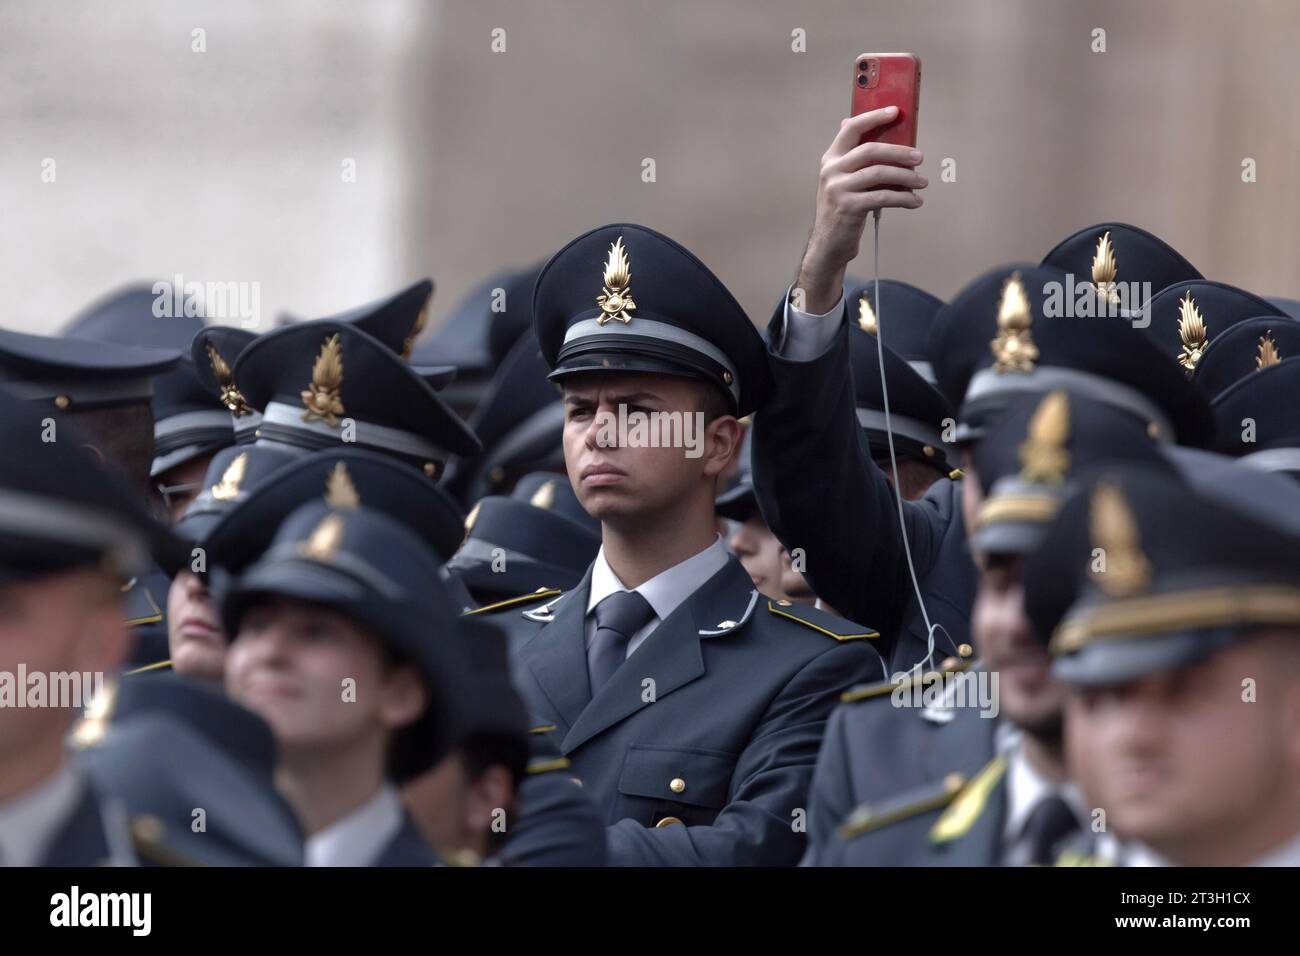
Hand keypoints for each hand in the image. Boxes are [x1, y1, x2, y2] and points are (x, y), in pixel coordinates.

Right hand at [794, 107, 926, 313]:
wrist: (829, 244)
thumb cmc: (843, 209)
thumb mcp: (844, 180)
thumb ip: (854, 157)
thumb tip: (871, 127)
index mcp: (831, 158)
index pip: (851, 128)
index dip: (874, 117)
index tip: (895, 111)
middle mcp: (831, 170)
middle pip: (870, 150)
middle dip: (899, 152)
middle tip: (919, 157)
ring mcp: (838, 189)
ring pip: (879, 173)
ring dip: (906, 177)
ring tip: (922, 183)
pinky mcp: (848, 207)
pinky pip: (882, 197)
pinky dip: (903, 199)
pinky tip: (914, 202)